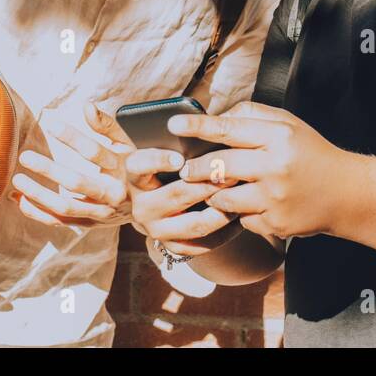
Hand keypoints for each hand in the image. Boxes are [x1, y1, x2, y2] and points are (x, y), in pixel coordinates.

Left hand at [10, 103, 134, 230]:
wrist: (148, 206)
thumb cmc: (133, 167)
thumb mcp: (126, 144)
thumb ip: (107, 125)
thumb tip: (86, 106)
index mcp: (121, 168)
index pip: (94, 151)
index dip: (71, 137)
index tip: (50, 123)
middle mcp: (112, 193)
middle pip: (77, 183)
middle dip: (49, 170)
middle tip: (25, 156)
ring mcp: (100, 212)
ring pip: (65, 207)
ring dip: (38, 195)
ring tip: (17, 179)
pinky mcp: (89, 224)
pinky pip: (59, 221)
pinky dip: (36, 212)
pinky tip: (19, 199)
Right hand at [124, 144, 241, 257]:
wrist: (149, 198)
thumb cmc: (163, 164)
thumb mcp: (159, 148)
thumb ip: (177, 142)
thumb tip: (208, 129)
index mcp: (134, 175)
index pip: (140, 165)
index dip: (159, 161)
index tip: (179, 158)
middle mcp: (141, 206)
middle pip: (177, 195)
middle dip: (209, 183)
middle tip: (233, 171)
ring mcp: (155, 229)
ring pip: (195, 223)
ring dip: (223, 208)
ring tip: (241, 194)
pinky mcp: (171, 246)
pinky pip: (204, 244)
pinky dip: (226, 231)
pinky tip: (241, 214)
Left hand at [173, 102, 354, 239]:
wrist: (347, 194)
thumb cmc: (312, 153)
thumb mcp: (289, 124)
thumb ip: (252, 116)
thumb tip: (216, 118)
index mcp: (278, 137)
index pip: (228, 129)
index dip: (197, 127)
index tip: (173, 125)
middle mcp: (275, 167)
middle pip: (220, 166)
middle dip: (196, 168)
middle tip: (185, 169)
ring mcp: (275, 199)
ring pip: (224, 198)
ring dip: (216, 193)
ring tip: (218, 187)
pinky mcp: (276, 224)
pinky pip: (242, 219)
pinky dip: (240, 213)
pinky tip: (253, 205)